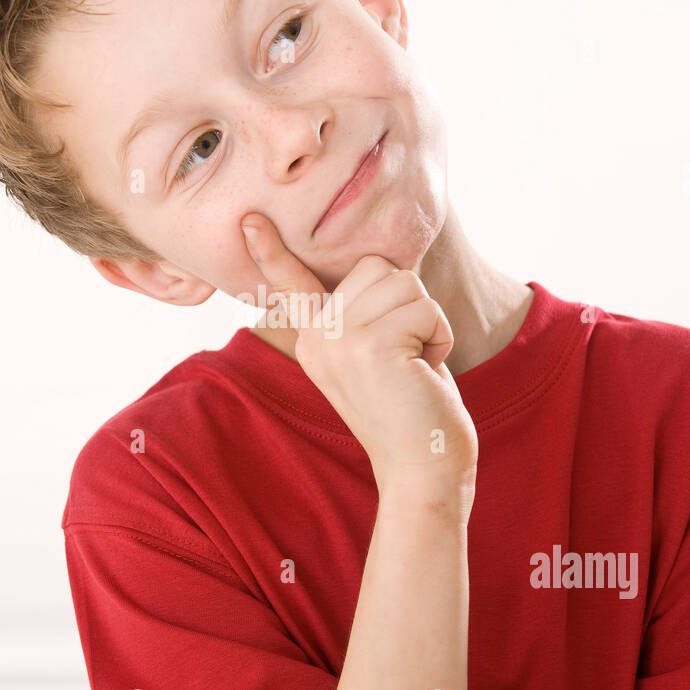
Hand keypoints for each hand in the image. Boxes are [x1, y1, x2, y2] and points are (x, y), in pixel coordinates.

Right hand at [241, 213, 477, 515]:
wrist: (422, 469)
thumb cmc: (412, 410)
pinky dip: (440, 337)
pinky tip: (424, 372)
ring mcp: (339, 340)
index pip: (293, 285)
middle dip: (409, 304)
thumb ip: (365, 316)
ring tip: (415, 365)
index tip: (250, 219)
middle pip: (378, 266)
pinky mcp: (371, 346)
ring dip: (428, 322)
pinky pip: (426, 308)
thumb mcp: (377, 356)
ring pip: (405, 283)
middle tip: (405, 357)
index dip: (272, 251)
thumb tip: (384, 268)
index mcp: (314, 338)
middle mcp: (318, 337)